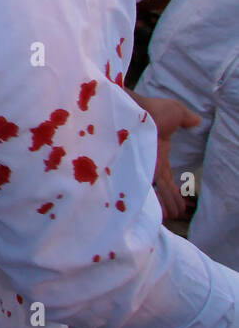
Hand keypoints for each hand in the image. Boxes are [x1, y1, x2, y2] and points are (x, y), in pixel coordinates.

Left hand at [131, 90, 198, 220]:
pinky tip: (155, 213)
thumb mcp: (174, 112)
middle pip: (160, 187)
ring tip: (167, 218)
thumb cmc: (151, 110)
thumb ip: (185, 119)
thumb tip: (196, 121)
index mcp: (157, 155)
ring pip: (152, 191)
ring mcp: (140, 167)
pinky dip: (151, 201)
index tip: (177, 201)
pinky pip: (143, 190)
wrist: (131, 109)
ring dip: (161, 204)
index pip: (165, 177)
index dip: (171, 191)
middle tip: (174, 215)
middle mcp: (147, 163)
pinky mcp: (134, 170)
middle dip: (168, 201)